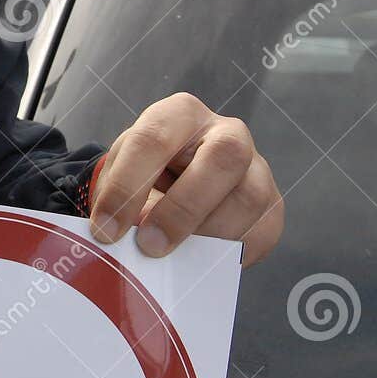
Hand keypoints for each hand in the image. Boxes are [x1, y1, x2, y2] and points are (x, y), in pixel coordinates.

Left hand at [88, 93, 282, 265]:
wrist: (174, 185)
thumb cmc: (145, 177)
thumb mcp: (122, 178)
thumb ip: (118, 203)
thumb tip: (122, 247)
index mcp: (180, 115)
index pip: (154, 140)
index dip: (126, 188)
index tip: (105, 231)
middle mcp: (226, 133)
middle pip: (224, 157)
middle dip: (183, 208)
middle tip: (149, 245)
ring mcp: (256, 168)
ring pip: (249, 198)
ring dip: (208, 235)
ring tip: (175, 259)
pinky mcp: (271, 205)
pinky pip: (262, 231)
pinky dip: (231, 253)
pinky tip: (201, 261)